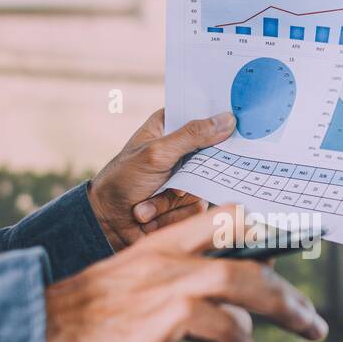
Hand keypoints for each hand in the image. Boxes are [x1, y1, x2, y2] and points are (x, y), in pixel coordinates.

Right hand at [26, 206, 327, 341]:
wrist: (39, 331)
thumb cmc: (83, 320)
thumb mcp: (130, 288)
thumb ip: (171, 288)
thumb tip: (221, 309)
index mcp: (160, 245)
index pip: (223, 219)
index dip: (264, 229)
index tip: (295, 243)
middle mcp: (169, 258)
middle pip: (246, 256)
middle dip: (287, 287)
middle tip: (311, 315)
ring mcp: (169, 284)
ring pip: (245, 282)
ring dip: (283, 307)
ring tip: (304, 325)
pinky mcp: (166, 315)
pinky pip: (223, 321)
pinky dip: (239, 334)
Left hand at [87, 108, 235, 249]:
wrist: (105, 224)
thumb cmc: (121, 181)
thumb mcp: (156, 153)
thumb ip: (192, 136)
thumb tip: (227, 119)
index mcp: (170, 127)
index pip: (205, 117)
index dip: (221, 124)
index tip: (237, 126)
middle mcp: (181, 152)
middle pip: (213, 157)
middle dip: (188, 178)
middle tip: (170, 185)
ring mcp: (185, 179)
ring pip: (204, 189)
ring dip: (172, 202)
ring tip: (145, 205)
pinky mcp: (186, 205)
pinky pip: (196, 211)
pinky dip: (171, 216)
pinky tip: (150, 216)